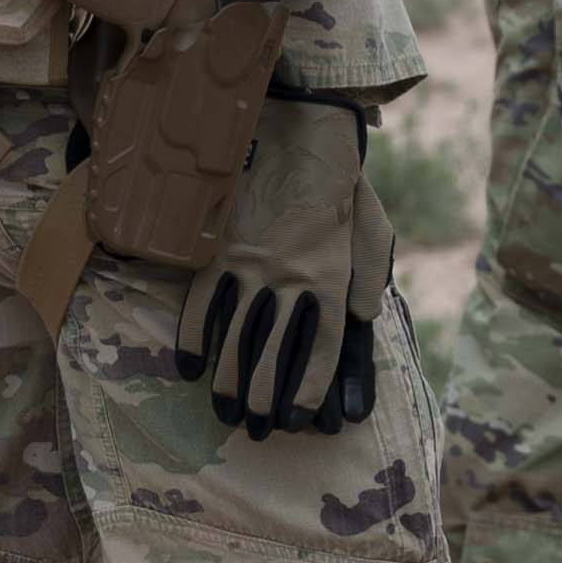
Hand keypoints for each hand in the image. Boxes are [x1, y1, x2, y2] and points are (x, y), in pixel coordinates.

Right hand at [175, 96, 390, 436]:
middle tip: (253, 427)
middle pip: (273, 354)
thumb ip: (368, 282)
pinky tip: (190, 365)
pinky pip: (202, 302)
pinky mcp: (221, 249)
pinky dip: (193, 336)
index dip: (310, 388)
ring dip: (228, 379)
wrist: (301, 135)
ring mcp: (251, 266)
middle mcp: (289, 280)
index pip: (321, 349)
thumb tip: (364, 323)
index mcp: (330, 279)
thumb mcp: (371, 236)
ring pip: (235, 337)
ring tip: (224, 409)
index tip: (299, 416)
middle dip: (262, 397)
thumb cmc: (340, 189)